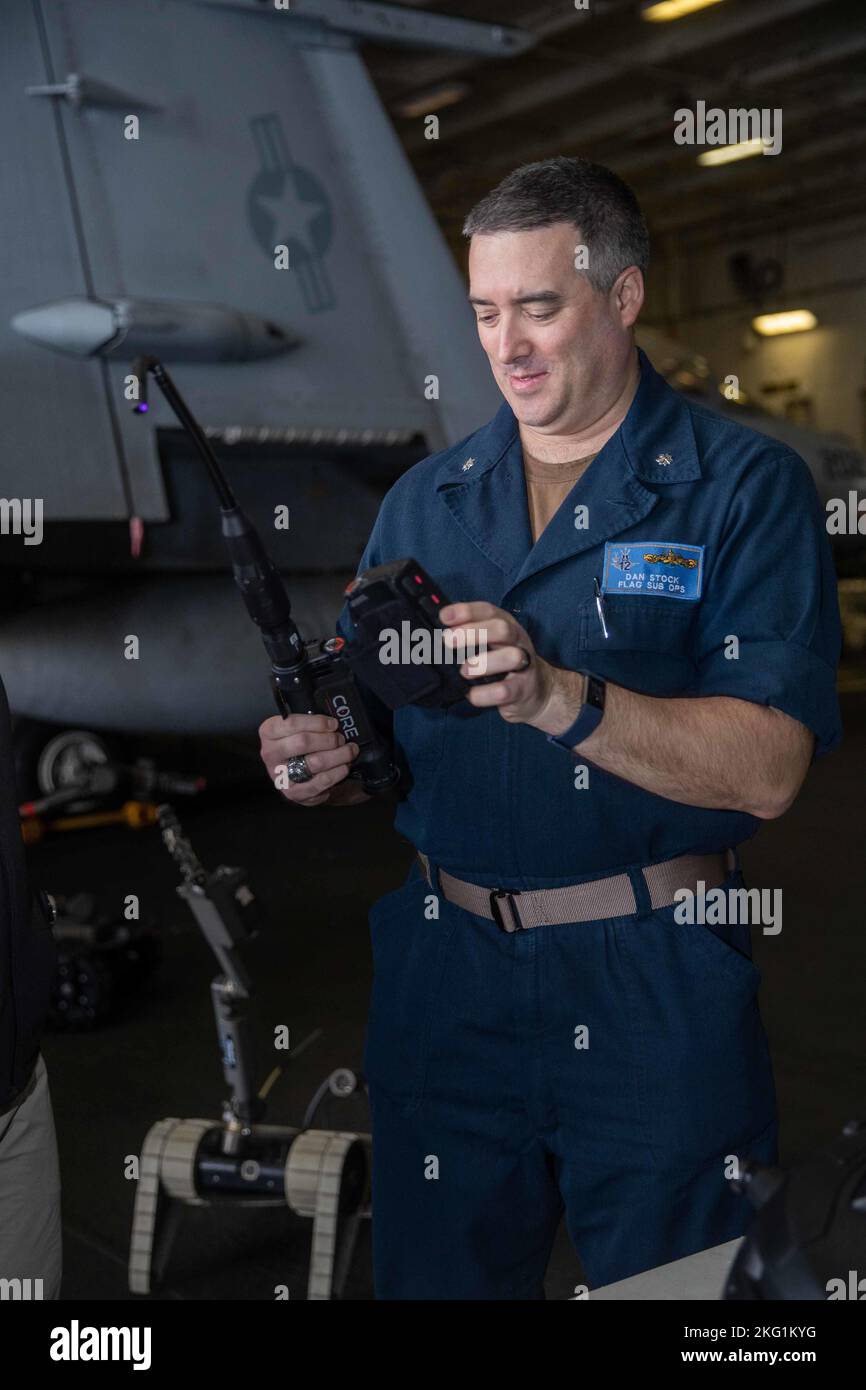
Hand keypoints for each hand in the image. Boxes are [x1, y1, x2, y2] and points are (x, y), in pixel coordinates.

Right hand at [258, 712, 359, 805]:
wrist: (294, 775)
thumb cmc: (298, 747)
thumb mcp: (298, 729)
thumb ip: (311, 723)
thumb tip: (333, 723)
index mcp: (269, 732)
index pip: (292, 723)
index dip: (317, 723)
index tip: (333, 724)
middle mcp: (270, 753)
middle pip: (303, 742)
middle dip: (329, 739)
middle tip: (341, 739)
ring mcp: (280, 775)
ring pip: (315, 762)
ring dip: (338, 756)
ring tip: (348, 752)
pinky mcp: (293, 793)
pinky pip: (319, 783)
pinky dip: (336, 774)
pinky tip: (343, 768)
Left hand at [439, 601, 558, 726]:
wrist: (539, 691)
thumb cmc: (505, 665)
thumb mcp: (492, 644)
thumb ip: (470, 637)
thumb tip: (439, 633)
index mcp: (506, 625)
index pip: (489, 611)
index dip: (466, 611)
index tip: (444, 616)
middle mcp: (517, 641)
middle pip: (501, 629)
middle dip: (473, 633)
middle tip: (449, 641)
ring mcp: (524, 665)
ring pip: (511, 656)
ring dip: (484, 662)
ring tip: (464, 671)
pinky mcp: (523, 689)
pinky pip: (506, 690)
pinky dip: (486, 693)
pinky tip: (472, 695)